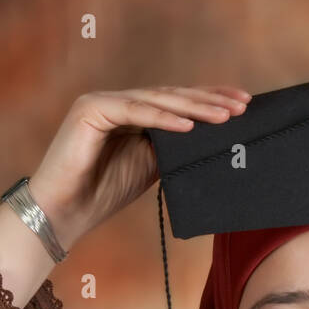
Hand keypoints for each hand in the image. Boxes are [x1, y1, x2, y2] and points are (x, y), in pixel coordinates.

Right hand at [25, 83, 252, 249]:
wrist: (65, 211)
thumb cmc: (103, 193)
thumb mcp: (150, 168)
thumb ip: (172, 148)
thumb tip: (209, 140)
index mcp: (133, 113)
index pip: (177, 102)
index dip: (209, 101)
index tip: (243, 105)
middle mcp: (118, 100)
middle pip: (172, 97)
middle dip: (209, 100)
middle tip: (243, 105)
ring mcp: (103, 101)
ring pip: (157, 100)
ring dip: (194, 107)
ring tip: (225, 115)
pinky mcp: (90, 109)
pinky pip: (135, 112)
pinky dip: (164, 119)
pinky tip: (190, 125)